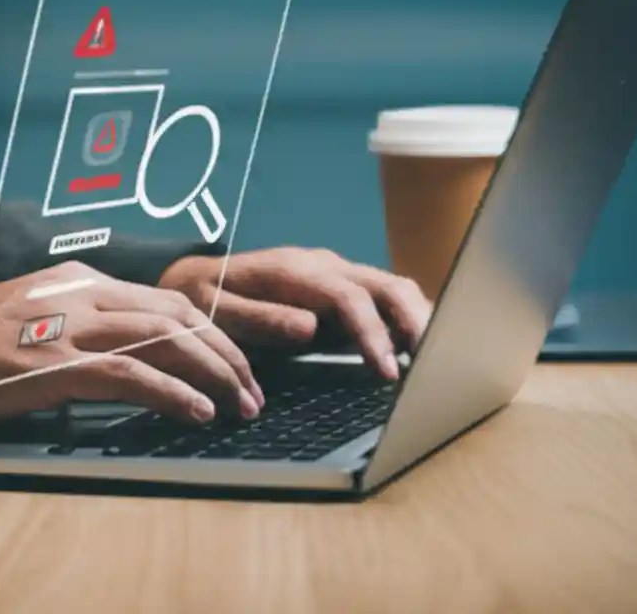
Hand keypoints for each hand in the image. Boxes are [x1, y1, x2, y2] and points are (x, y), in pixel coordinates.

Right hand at [0, 261, 262, 427]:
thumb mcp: (30, 320)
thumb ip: (78, 325)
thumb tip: (127, 356)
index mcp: (78, 281)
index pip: (167, 298)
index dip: (212, 330)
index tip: (237, 362)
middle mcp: (81, 294)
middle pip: (180, 313)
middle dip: (227, 352)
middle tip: (254, 389)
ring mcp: (67, 327)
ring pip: (167, 338)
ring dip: (214, 374)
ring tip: (242, 406)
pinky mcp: (51, 364)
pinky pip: (130, 374)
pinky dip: (173, 393)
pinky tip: (198, 414)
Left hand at [158, 248, 431, 379]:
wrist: (199, 280)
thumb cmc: (207, 300)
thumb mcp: (219, 311)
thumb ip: (262, 319)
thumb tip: (309, 327)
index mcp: (296, 271)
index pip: (349, 298)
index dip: (372, 333)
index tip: (387, 371)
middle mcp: (324, 266)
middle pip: (387, 285)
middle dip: (416, 322)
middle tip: (434, 364)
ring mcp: (338, 274)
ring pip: (394, 288)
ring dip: (419, 320)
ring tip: (437, 360)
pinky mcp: (344, 289)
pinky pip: (385, 299)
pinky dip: (407, 320)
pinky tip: (419, 349)